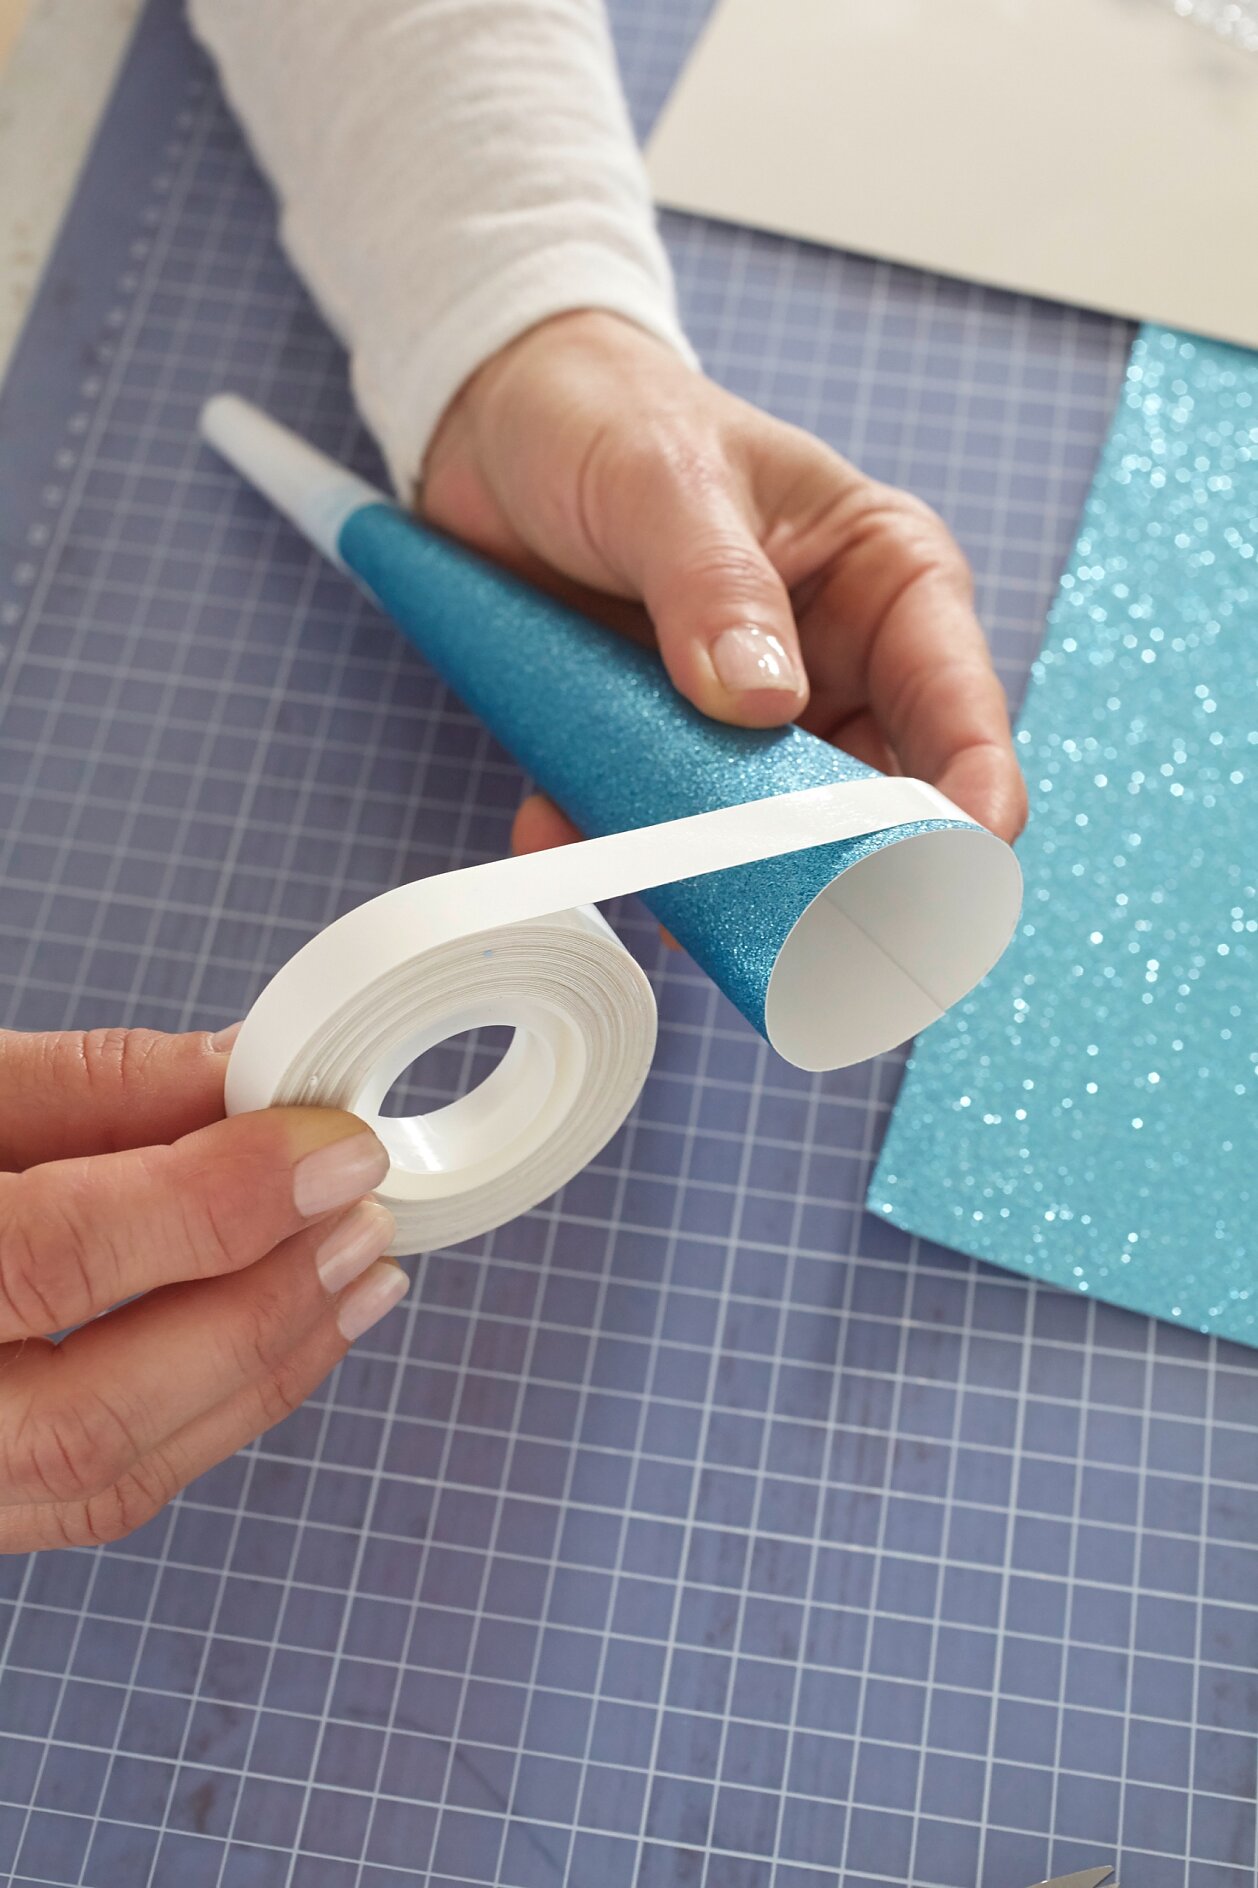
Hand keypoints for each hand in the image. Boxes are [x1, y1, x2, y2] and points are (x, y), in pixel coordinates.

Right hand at [0, 1027, 404, 1551]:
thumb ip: (85, 1088)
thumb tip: (242, 1073)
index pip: (49, 1261)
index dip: (210, 1203)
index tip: (330, 1145)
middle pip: (94, 1415)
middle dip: (261, 1313)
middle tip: (364, 1219)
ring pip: (105, 1476)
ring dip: (261, 1374)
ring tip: (358, 1276)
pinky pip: (94, 1490)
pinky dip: (207, 1413)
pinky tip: (279, 1333)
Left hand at [421, 310, 1026, 858]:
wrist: (492, 421)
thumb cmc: (609, 416)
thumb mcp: (664, 479)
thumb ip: (715, 584)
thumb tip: (764, 703)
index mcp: (885, 581)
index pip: (956, 703)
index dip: (968, 796)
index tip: (955, 869)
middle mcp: (837, 663)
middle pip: (871, 801)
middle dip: (832, 870)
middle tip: (801, 929)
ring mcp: (752, 718)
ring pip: (761, 834)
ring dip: (708, 869)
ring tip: (664, 893)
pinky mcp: (666, 747)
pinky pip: (652, 822)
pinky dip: (608, 839)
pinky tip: (553, 826)